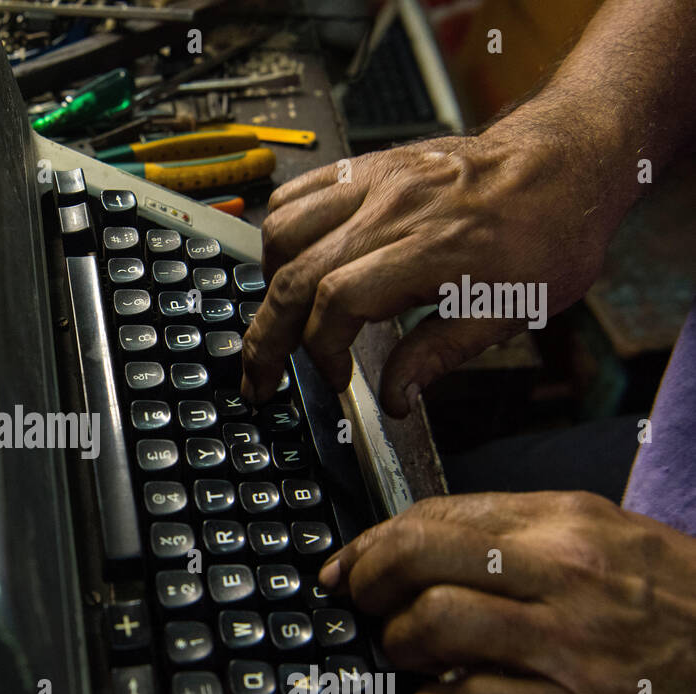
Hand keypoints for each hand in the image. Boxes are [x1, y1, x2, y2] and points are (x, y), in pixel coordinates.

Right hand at [241, 126, 616, 415]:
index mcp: (434, 249)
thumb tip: (393, 397)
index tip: (336, 378)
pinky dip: (279, 232)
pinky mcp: (368, 165)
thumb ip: (440, 354)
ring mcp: (375, 180)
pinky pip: (298, 191)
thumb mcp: (512, 311)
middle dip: (269, 337)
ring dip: (270, 281)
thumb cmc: (550, 232)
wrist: (567, 160)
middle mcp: (394, 209)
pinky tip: (290, 262)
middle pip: (296, 274)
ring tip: (281, 318)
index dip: (322, 352)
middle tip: (261, 377)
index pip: (338, 303)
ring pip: (283, 230)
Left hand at [319, 491, 695, 693]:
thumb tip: (432, 547)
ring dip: (401, 645)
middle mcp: (566, 573)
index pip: (441, 515)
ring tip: (410, 658)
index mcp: (570, 524)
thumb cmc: (688, 618)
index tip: (353, 563)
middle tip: (365, 604)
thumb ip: (528, 540)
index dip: (378, 541)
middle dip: (372, 580)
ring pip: (435, 622)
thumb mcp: (618, 546)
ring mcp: (571, 644)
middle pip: (422, 555)